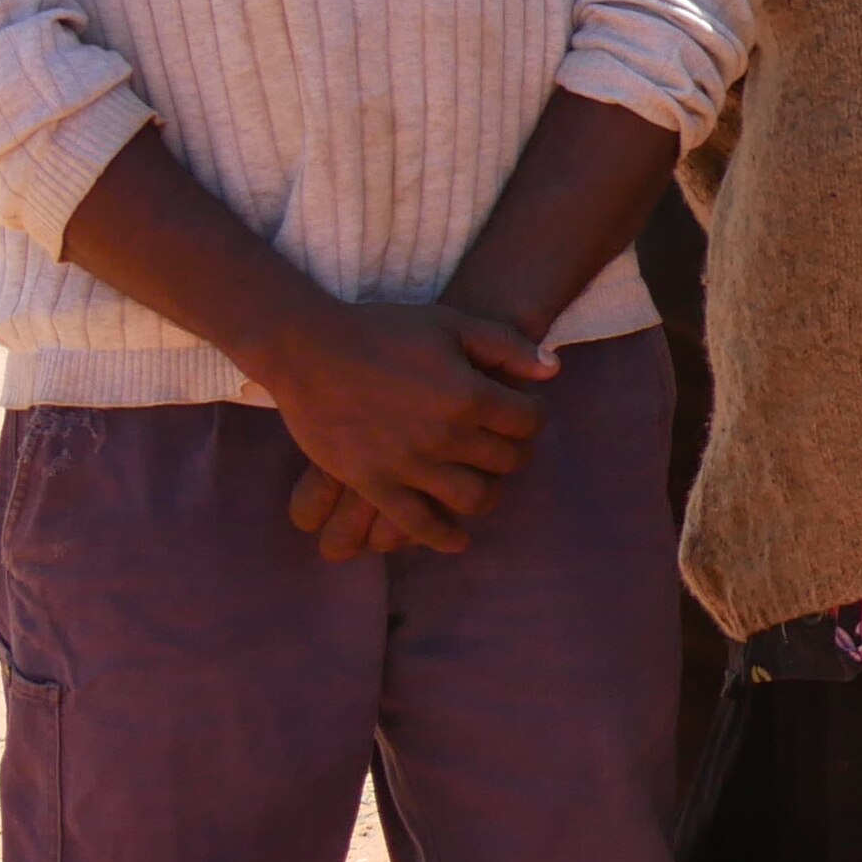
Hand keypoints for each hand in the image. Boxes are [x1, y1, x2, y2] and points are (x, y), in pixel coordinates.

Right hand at [251, 301, 556, 559]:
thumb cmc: (382, 330)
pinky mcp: (374, 483)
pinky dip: (445, 537)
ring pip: (473, 498)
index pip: (528, 421)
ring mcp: (409, 464)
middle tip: (501, 443)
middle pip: (507, 461)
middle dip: (513, 452)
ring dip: (488, 492)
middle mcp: (445, 435)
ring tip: (481, 480)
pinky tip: (459, 538)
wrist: (308, 349)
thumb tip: (553, 371)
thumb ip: (507, 346)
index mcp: (469, 394)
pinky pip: (419, 524)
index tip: (520, 412)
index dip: (531, 416)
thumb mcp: (451, 323)